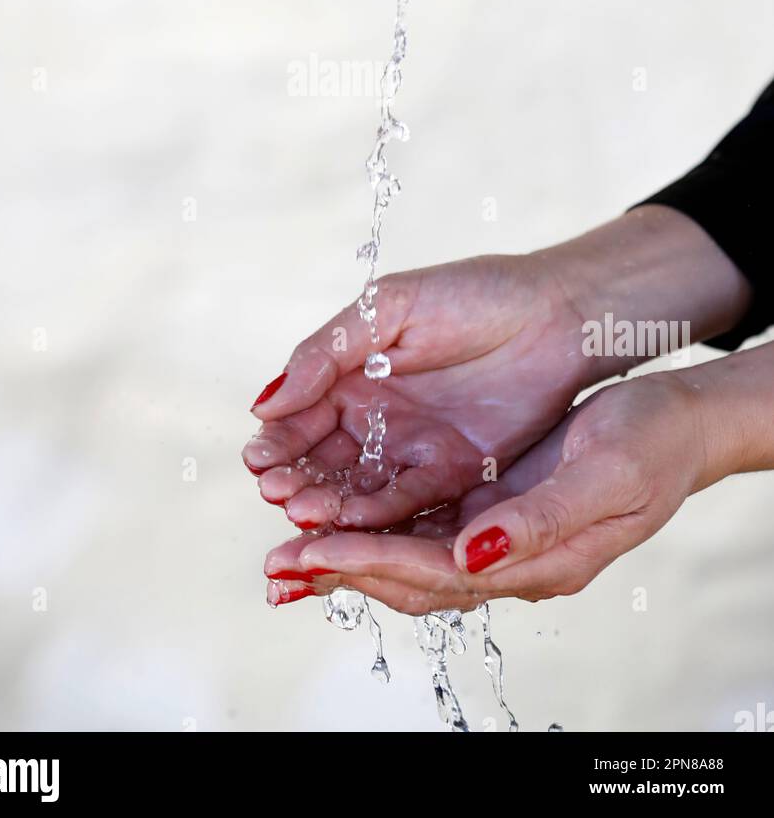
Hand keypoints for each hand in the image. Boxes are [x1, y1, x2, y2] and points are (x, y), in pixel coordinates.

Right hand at [243, 206, 749, 533]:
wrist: (560, 312)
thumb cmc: (474, 294)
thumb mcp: (391, 308)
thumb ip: (328, 352)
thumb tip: (266, 402)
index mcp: (352, 373)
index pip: (301, 416)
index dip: (278, 440)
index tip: (257, 459)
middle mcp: (375, 416)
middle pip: (322, 460)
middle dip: (295, 479)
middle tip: (275, 494)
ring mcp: (412, 446)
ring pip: (358, 488)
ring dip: (328, 505)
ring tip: (302, 515)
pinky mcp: (454, 473)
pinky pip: (408, 502)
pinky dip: (378, 515)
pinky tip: (352, 523)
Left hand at [262, 363, 729, 613]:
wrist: (680, 424)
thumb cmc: (650, 445)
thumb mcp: (605, 476)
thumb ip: (538, 522)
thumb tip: (469, 557)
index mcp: (537, 561)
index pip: (432, 573)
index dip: (368, 563)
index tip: (308, 554)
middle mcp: (511, 560)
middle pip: (410, 577)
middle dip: (343, 572)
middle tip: (277, 567)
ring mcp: (501, 536)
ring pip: (410, 555)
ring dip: (351, 554)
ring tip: (291, 552)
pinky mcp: (495, 506)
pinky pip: (425, 526)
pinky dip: (378, 526)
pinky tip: (343, 514)